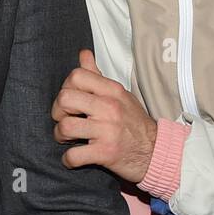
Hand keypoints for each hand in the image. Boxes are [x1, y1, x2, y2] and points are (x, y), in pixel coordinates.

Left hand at [51, 49, 156, 182]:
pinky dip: (68, 160)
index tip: (70, 101)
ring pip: (66, 126)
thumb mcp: (119, 95)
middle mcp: (109, 107)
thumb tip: (83, 54)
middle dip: (57, 112)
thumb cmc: (134, 122)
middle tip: (64, 119)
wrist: (156, 151)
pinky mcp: (106, 153)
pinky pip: (74, 155)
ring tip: (68, 139)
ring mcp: (107, 130)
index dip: (65, 88)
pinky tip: (73, 158)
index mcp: (112, 90)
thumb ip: (97, 76)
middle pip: (65, 99)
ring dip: (60, 135)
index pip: (76, 76)